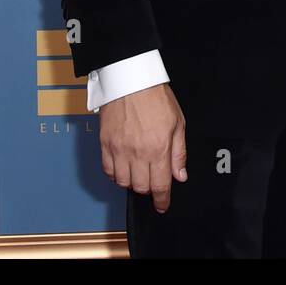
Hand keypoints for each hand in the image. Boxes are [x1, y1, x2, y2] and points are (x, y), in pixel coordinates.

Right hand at [99, 82, 186, 212]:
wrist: (131, 79)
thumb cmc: (156, 97)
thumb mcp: (178, 123)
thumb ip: (179, 152)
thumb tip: (180, 175)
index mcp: (158, 148)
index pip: (160, 185)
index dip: (162, 200)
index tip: (163, 205)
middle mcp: (137, 153)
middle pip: (140, 187)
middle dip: (149, 189)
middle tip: (153, 181)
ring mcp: (119, 149)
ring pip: (123, 182)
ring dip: (132, 182)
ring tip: (138, 172)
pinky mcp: (105, 143)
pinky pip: (108, 170)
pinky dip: (116, 174)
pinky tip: (123, 167)